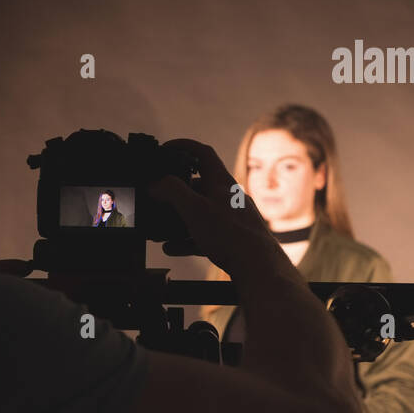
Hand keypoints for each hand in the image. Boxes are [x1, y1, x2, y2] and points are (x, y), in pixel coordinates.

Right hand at [149, 138, 286, 278]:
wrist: (258, 266)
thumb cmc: (231, 235)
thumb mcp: (194, 208)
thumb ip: (172, 191)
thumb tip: (155, 183)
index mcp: (221, 182)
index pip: (202, 153)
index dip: (183, 146)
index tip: (166, 149)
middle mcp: (228, 197)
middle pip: (198, 185)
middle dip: (174, 192)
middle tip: (157, 198)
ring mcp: (231, 217)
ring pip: (199, 212)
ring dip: (177, 219)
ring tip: (159, 228)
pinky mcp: (231, 238)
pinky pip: (203, 234)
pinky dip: (185, 239)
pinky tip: (172, 247)